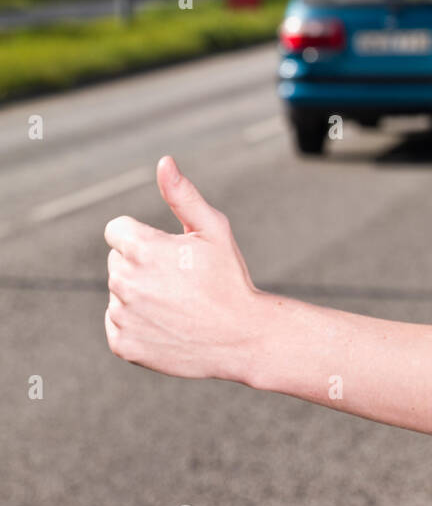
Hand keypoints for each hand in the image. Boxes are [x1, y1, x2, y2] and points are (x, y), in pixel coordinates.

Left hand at [104, 155, 263, 381]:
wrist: (241, 337)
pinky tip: (167, 325)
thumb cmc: (229, 279)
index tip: (166, 252)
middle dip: (141, 264)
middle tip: (178, 280)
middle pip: (117, 261)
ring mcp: (122, 315)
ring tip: (176, 304)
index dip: (143, 237)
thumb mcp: (213, 230)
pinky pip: (117, 323)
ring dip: (138, 294)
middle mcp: (125, 282)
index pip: (116, 230)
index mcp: (142, 248)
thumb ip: (183, 195)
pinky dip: (136, 323)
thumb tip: (164, 162)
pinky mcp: (122, 344)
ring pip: (118, 293)